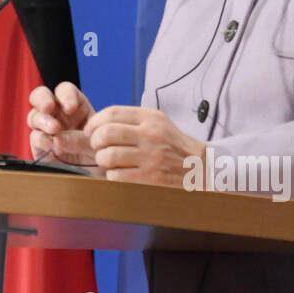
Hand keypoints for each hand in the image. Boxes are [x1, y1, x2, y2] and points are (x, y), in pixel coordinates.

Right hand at [27, 82, 100, 173]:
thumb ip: (80, 138)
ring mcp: (47, 128)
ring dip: (42, 120)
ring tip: (54, 130)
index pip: (65, 90)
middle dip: (42, 99)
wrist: (97, 176)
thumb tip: (59, 137)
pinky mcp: (40, 145)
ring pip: (34, 116)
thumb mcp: (97, 142)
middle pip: (41, 96)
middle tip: (48, 108)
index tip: (70, 108)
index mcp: (75, 105)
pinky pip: (35, 137)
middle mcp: (58, 114)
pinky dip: (42, 140)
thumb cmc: (101, 153)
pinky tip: (52, 146)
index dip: (65, 95)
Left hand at [84, 106, 205, 184]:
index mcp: (151, 118)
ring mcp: (151, 158)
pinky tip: (121, 174)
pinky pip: (116, 176)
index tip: (90, 131)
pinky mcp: (150, 179)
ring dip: (103, 161)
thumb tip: (97, 124)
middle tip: (98, 148)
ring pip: (107, 156)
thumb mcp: (158, 124)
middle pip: (105, 134)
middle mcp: (151, 135)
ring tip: (109, 162)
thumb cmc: (173, 147)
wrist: (203, 170)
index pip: (112, 113)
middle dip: (95, 142)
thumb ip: (131, 121)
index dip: (94, 123)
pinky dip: (113, 176)